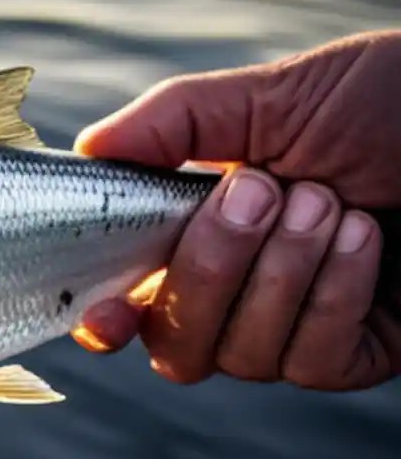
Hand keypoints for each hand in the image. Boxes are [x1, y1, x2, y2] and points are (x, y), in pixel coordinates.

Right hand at [73, 30, 400, 389]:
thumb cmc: (388, 105)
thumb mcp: (274, 97)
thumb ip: (172, 122)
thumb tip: (88, 151)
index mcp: (200, 232)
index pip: (130, 302)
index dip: (105, 321)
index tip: (105, 314)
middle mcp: (237, 293)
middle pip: (174, 342)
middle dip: (209, 270)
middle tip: (261, 193)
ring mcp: (292, 330)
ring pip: (241, 356)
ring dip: (284, 272)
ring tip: (331, 203)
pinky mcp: (353, 355)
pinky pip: (311, 362)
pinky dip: (335, 297)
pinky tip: (367, 241)